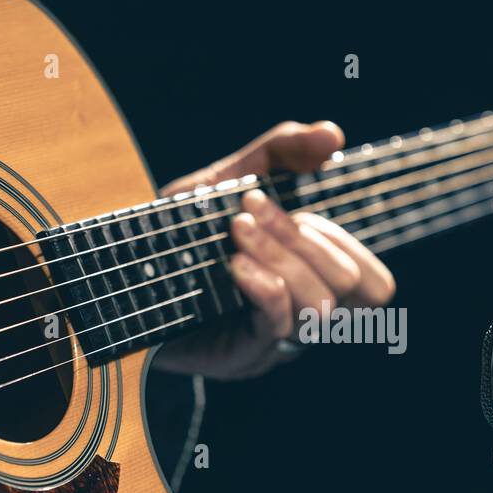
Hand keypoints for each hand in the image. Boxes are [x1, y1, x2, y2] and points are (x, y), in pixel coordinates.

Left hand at [151, 121, 395, 379]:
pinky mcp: (244, 356)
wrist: (118, 278)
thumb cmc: (182, 233)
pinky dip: (265, 287)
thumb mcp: (232, 180)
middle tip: (248, 212)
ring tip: (236, 231)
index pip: (374, 280)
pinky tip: (235, 265)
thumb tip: (334, 135)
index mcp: (317, 285)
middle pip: (353, 285)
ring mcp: (278, 343)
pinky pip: (279, 325)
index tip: (275, 199)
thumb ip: (282, 152)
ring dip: (281, 256)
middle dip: (302, 238)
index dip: (337, 236)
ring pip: (321, 306)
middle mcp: (308, 320)